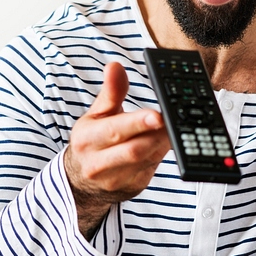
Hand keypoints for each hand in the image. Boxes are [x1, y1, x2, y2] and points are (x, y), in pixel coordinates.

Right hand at [64, 62, 170, 236]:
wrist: (81, 180)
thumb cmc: (92, 141)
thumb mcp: (96, 115)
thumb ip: (110, 91)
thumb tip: (115, 66)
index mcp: (87, 140)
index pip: (115, 131)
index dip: (138, 123)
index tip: (158, 115)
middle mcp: (98, 163)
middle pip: (135, 149)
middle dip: (157, 134)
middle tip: (174, 121)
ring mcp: (115, 180)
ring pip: (147, 160)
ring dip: (162, 143)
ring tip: (172, 128)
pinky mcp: (131, 188)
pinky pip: (152, 170)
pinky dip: (160, 155)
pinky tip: (164, 143)